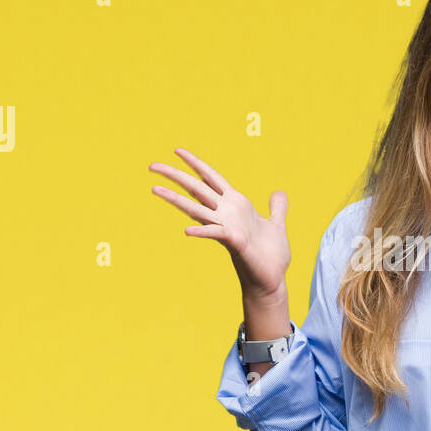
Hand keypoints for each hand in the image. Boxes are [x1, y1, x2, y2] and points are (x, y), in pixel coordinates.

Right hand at [149, 148, 290, 300]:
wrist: (272, 280)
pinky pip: (216, 234)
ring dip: (175, 199)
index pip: (211, 178)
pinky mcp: (235, 243)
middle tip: (152, 165)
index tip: (177, 150)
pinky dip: (203, 232)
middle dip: (175, 176)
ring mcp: (228, 228)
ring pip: (197, 209)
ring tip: (154, 188)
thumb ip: (276, 208)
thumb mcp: (276, 225)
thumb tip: (279, 193)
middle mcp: (227, 214)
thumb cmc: (271, 256)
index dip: (196, 164)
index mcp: (236, 205)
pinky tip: (186, 230)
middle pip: (197, 189)